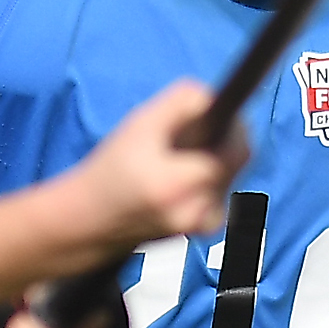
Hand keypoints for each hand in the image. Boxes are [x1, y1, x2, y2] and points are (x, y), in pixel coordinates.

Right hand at [70, 79, 243, 250]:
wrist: (91, 220)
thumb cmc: (111, 169)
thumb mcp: (139, 125)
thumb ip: (179, 102)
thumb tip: (213, 96)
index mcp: (175, 186)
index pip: (234, 152)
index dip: (235, 126)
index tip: (224, 112)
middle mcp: (193, 212)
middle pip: (238, 163)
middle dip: (224, 139)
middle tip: (196, 130)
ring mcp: (200, 225)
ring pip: (231, 176)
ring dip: (218, 158)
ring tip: (186, 153)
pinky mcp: (202, 231)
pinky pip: (223, 193)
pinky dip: (212, 178)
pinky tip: (187, 173)